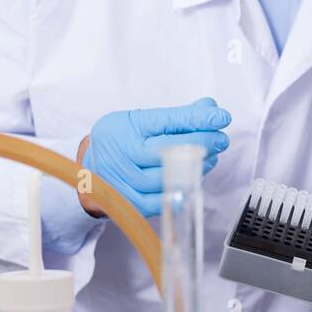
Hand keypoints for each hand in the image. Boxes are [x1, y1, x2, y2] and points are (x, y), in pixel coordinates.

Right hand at [79, 97, 229, 218]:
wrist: (90, 171)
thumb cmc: (122, 142)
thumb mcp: (141, 120)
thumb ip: (175, 116)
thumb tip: (210, 107)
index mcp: (124, 127)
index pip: (166, 121)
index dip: (197, 118)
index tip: (221, 116)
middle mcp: (121, 154)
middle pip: (170, 149)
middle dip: (202, 142)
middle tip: (221, 138)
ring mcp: (124, 181)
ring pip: (170, 175)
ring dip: (197, 166)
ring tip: (211, 156)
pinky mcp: (131, 204)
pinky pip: (165, 198)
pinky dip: (184, 185)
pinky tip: (194, 175)